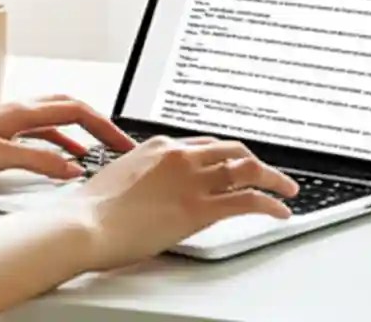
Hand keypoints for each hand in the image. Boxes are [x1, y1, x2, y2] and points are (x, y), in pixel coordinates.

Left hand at [0, 95, 135, 180]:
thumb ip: (38, 162)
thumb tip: (73, 167)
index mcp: (22, 110)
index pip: (76, 111)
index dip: (105, 126)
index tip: (123, 144)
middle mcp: (17, 110)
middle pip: (69, 108)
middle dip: (97, 124)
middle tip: (116, 143)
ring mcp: (7, 120)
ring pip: (54, 119)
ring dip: (77, 133)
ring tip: (93, 152)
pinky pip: (38, 132)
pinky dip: (56, 142)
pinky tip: (55, 157)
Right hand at [72, 136, 299, 269]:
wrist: (83, 224)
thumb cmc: (91, 209)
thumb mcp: (120, 177)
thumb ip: (144, 175)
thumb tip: (151, 187)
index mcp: (159, 146)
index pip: (204, 145)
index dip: (224, 156)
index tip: (233, 165)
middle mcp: (180, 156)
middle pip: (232, 150)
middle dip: (254, 161)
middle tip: (268, 173)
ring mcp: (192, 180)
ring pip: (248, 169)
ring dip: (274, 178)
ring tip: (287, 189)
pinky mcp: (200, 208)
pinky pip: (248, 200)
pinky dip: (271, 203)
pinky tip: (279, 211)